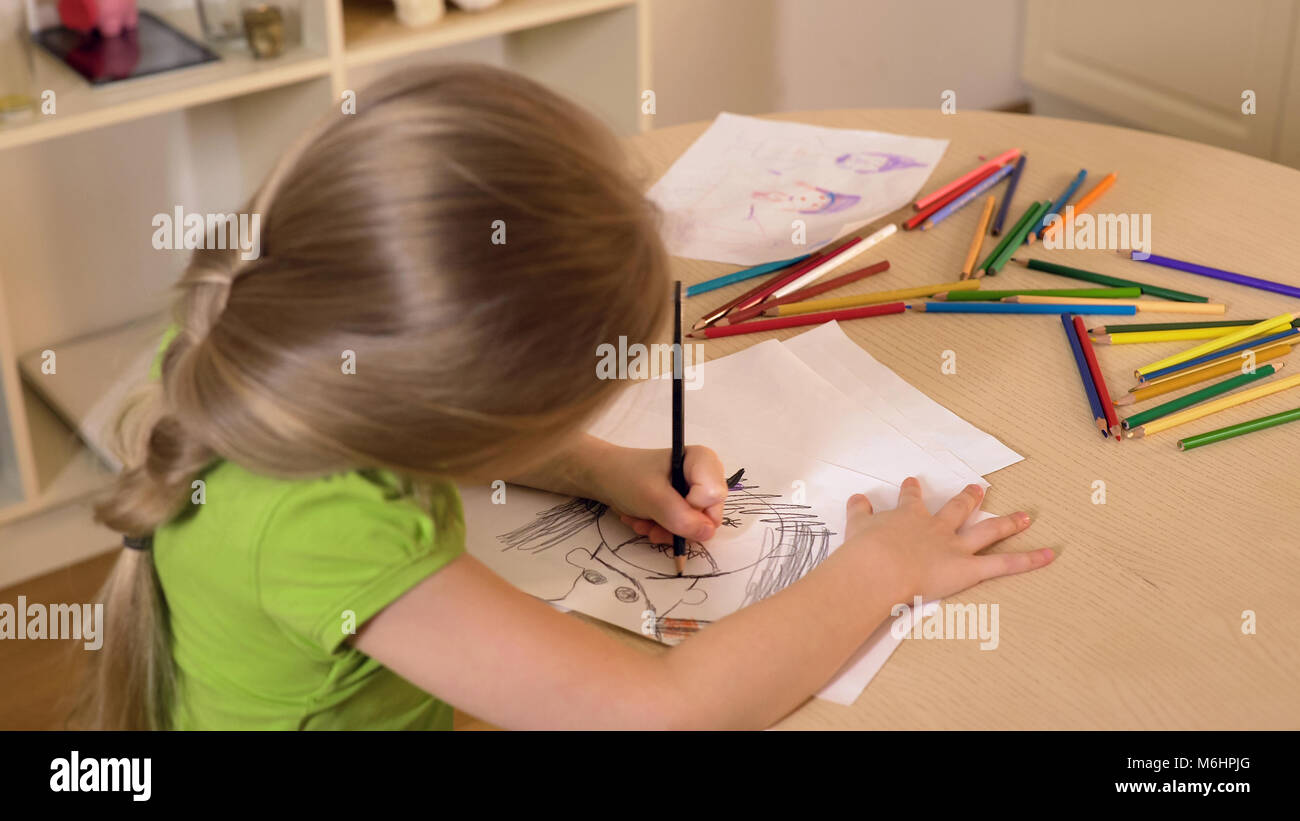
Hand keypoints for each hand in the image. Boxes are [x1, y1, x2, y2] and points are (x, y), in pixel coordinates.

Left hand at [595, 445, 727, 545]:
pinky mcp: (685, 505)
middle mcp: (704, 476)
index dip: (692, 507)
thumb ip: (680, 516)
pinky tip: (646, 523)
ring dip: (667, 531)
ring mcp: (695, 492)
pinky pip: (685, 529)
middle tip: (654, 526)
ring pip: (696, 527)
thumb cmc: (625, 477)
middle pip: (709, 514)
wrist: (602, 478)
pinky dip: (664, 530)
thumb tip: (707, 533)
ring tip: (644, 524)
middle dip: (678, 525)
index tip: (667, 503)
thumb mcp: (651, 497)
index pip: (714, 494)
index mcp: (702, 460)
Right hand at [842, 477, 1053, 601]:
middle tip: (979, 489)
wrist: (877, 567)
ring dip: (1007, 523)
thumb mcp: (855, 528)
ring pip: (986, 531)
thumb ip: (858, 513)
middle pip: (957, 509)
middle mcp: (936, 527)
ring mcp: (955, 547)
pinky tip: (1049, 554)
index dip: (912, 492)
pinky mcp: (969, 569)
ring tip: (1024, 516)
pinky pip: (1004, 564)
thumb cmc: (863, 552)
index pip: (912, 500)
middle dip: (969, 499)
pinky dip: (1028, 560)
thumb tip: (856, 499)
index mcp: (908, 517)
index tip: (913, 482)